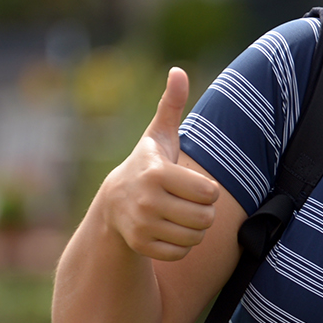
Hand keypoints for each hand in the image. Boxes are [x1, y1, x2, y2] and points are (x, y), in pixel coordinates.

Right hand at [100, 68, 221, 260]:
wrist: (113, 204)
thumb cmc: (147, 165)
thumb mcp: (159, 136)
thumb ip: (172, 105)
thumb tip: (178, 70)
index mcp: (157, 173)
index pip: (210, 192)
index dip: (208, 190)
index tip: (192, 184)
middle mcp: (146, 200)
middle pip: (205, 218)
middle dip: (204, 211)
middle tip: (188, 202)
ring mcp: (142, 225)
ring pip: (196, 237)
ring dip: (195, 229)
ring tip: (179, 214)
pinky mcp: (140, 246)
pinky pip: (181, 252)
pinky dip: (182, 245)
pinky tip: (169, 230)